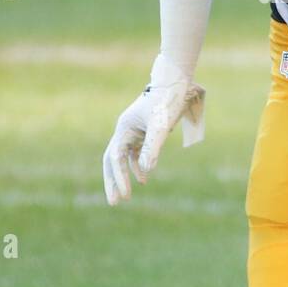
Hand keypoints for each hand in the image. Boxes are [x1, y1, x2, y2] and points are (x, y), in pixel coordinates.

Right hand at [102, 54, 204, 204]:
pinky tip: (144, 180)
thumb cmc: (167, 102)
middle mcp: (124, 130)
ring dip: (123, 177)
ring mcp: (132, 131)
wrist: (175, 83)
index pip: (116, 158)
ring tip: (125, 197)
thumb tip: (146, 171)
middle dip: (113, 182)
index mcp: (124, 128)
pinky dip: (137, 167)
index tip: (126, 195)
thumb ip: (153, 148)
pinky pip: (135, 154)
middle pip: (112, 161)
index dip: (119, 177)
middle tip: (114, 203)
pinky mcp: (142, 132)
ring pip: (123, 159)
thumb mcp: (161, 126)